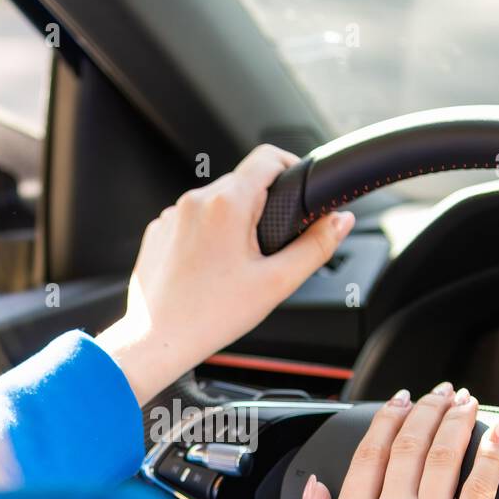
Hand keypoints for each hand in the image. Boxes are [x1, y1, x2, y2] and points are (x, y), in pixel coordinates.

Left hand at [97, 145, 355, 403]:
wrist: (157, 341)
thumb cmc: (210, 316)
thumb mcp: (276, 282)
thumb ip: (316, 246)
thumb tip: (341, 221)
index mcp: (227, 203)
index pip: (268, 157)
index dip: (291, 167)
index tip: (297, 191)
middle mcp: (195, 200)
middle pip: (242, 184)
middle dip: (261, 208)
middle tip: (267, 250)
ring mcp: (171, 216)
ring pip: (215, 205)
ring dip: (232, 224)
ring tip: (234, 267)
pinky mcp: (158, 233)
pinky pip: (190, 222)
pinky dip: (205, 238)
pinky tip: (208, 271)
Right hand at [281, 385, 498, 498]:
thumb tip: (315, 488)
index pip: (368, 456)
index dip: (384, 421)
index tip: (397, 403)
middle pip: (409, 447)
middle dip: (425, 411)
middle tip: (437, 392)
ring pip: (445, 459)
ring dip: (456, 423)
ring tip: (466, 401)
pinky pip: (480, 493)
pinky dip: (489, 460)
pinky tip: (495, 439)